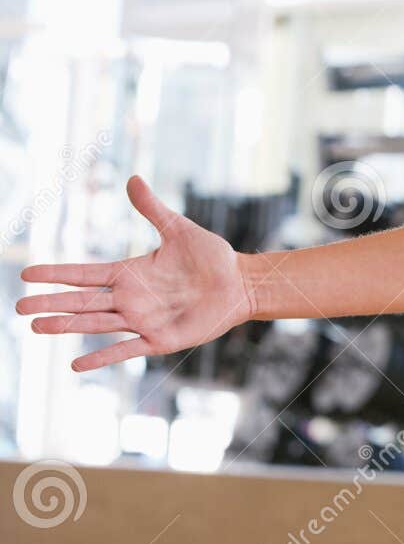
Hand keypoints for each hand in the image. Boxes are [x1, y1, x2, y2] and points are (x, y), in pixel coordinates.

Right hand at [16, 176, 253, 371]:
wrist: (240, 284)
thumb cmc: (211, 257)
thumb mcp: (179, 229)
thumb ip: (152, 209)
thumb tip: (133, 179)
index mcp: (130, 273)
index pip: (84, 274)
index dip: (56, 274)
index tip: (27, 274)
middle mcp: (130, 299)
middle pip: (81, 302)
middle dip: (51, 303)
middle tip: (19, 307)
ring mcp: (143, 321)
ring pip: (95, 324)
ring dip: (66, 327)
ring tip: (37, 327)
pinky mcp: (160, 339)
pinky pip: (125, 350)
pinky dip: (102, 357)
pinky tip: (76, 365)